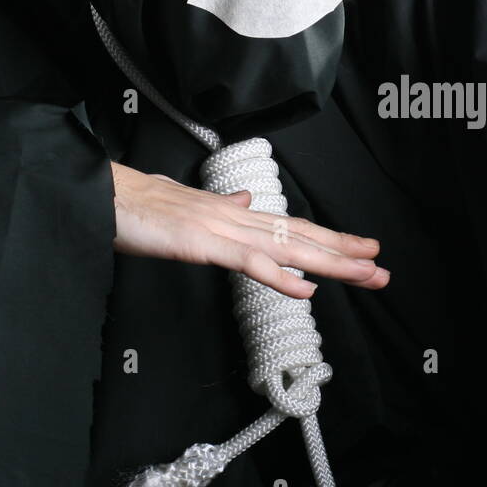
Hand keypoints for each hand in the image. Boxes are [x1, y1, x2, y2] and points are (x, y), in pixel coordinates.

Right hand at [110, 160, 388, 299]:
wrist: (104, 196)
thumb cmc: (139, 206)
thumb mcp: (189, 208)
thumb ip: (220, 207)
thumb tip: (245, 202)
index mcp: (234, 214)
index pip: (293, 228)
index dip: (330, 240)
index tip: (363, 250)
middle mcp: (237, 219)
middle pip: (302, 237)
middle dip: (345, 254)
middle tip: (383, 268)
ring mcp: (221, 230)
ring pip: (287, 248)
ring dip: (329, 263)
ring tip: (365, 273)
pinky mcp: (201, 244)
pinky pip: (247, 263)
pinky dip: (279, 277)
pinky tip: (305, 290)